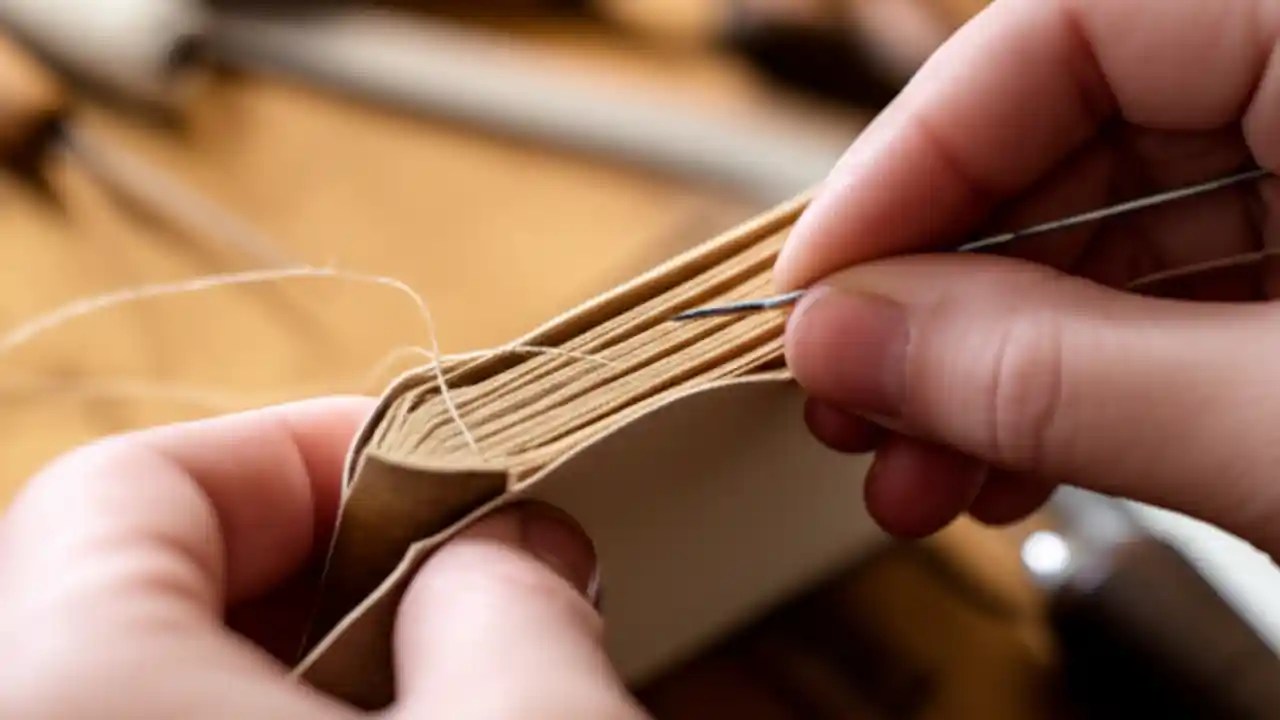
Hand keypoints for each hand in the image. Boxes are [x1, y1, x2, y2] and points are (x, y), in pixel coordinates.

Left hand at [0, 398, 645, 718]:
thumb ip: (511, 594)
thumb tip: (511, 546)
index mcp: (61, 692)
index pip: (135, 482)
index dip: (310, 450)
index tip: (441, 474)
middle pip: (141, 582)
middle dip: (331, 567)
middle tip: (462, 593)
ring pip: (160, 681)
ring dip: (316, 664)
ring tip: (444, 686)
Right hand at [777, 0, 1279, 554]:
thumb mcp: (1277, 432)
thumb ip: (1051, 373)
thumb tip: (844, 343)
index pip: (1064, 32)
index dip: (909, 161)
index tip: (815, 290)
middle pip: (1071, 142)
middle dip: (945, 302)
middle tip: (857, 410)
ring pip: (1114, 235)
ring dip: (996, 367)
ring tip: (925, 479)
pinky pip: (1179, 300)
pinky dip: (1084, 388)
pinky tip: (1016, 466)